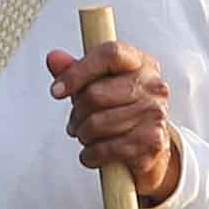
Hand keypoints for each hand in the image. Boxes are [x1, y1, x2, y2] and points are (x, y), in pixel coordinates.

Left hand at [50, 42, 179, 204]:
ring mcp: (155, 113)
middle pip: (96, 94)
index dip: (78, 71)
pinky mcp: (152, 141)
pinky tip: (92, 153)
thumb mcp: (99, 86)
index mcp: (141, 63)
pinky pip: (107, 148)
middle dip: (77, 113)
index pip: (109, 54)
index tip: (57, 90)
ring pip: (98, 123)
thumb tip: (54, 59)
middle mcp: (153, 85)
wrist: (150, 148)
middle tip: (75, 123)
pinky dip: (91, 155)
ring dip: (83, 135)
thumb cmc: (121, 110)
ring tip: (85, 136)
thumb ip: (76, 71)